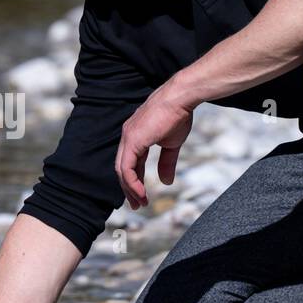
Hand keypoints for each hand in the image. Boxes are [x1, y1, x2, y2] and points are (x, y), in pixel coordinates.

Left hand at [116, 80, 194, 209]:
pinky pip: (126, 167)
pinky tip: (140, 192)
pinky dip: (132, 182)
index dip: (135, 180)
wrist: (181, 98)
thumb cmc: (178, 115)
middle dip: (129, 188)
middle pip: (122, 168)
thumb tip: (166, 182)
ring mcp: (128, 138)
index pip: (130, 162)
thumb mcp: (172, 144)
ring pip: (122, 170)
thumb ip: (166, 162)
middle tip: (137, 204)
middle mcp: (128, 137)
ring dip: (130, 188)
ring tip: (140, 202)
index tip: (141, 194)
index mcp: (135, 136)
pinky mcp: (132, 140)